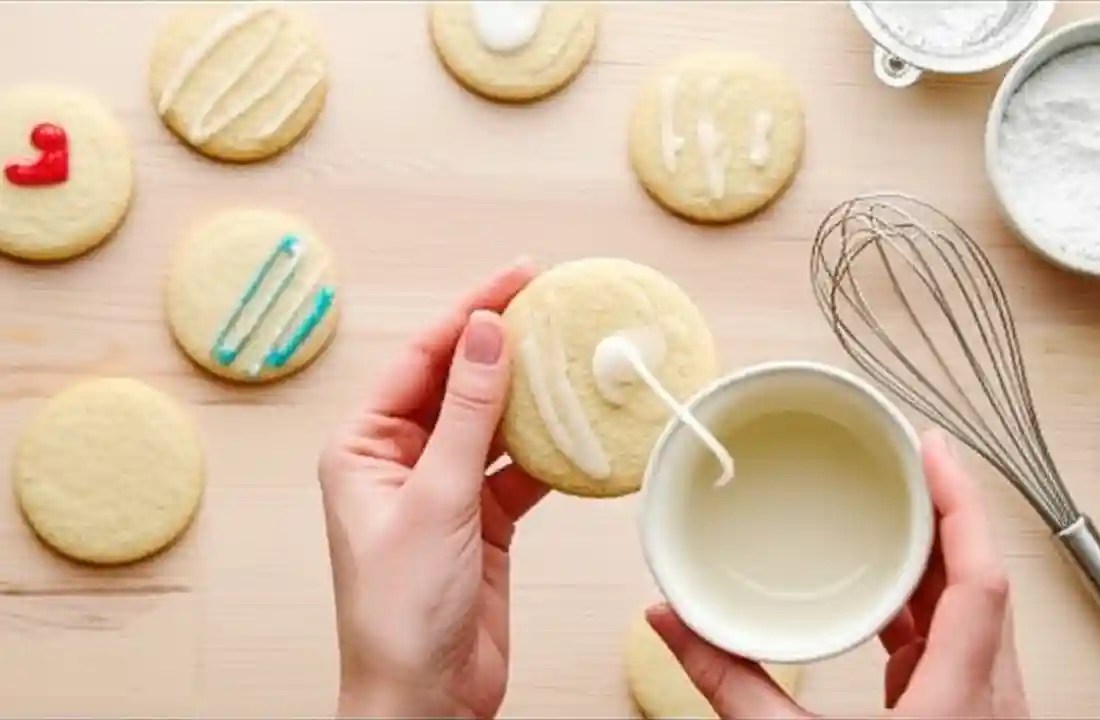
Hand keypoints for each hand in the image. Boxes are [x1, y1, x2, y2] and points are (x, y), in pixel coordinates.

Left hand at [319, 261, 548, 718]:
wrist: (424, 700)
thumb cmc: (400, 615)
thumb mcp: (435, 499)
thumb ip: (465, 414)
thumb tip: (484, 334)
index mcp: (364, 447)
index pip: (423, 358)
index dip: (471, 311)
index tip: (518, 277)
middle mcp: (400, 462)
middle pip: (460, 384)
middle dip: (505, 347)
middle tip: (554, 307)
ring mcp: (443, 491)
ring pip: (493, 425)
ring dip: (532, 399)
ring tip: (573, 360)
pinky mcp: (480, 523)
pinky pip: (519, 471)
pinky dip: (550, 455)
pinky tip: (578, 435)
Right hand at [647, 429, 1027, 718]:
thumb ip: (730, 685)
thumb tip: (671, 622)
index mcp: (960, 699)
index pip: (981, 577)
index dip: (961, 503)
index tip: (930, 449)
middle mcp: (988, 697)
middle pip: (981, 577)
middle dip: (944, 506)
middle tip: (905, 452)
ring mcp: (980, 705)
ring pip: (973, 605)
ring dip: (935, 547)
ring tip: (897, 498)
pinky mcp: (961, 712)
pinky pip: (952, 633)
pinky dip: (921, 594)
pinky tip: (885, 581)